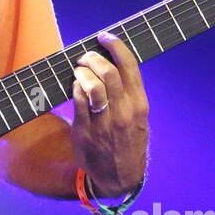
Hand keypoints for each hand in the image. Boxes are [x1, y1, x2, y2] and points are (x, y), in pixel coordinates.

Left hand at [70, 31, 149, 197]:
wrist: (118, 177)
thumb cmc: (127, 142)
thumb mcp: (138, 119)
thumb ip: (129, 94)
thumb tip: (113, 64)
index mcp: (139, 105)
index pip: (130, 67)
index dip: (116, 46)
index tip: (105, 37)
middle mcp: (124, 112)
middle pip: (109, 73)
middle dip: (94, 58)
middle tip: (86, 56)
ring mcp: (105, 122)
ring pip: (92, 86)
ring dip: (82, 72)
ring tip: (79, 70)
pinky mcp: (86, 131)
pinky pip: (78, 101)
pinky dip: (75, 88)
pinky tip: (75, 86)